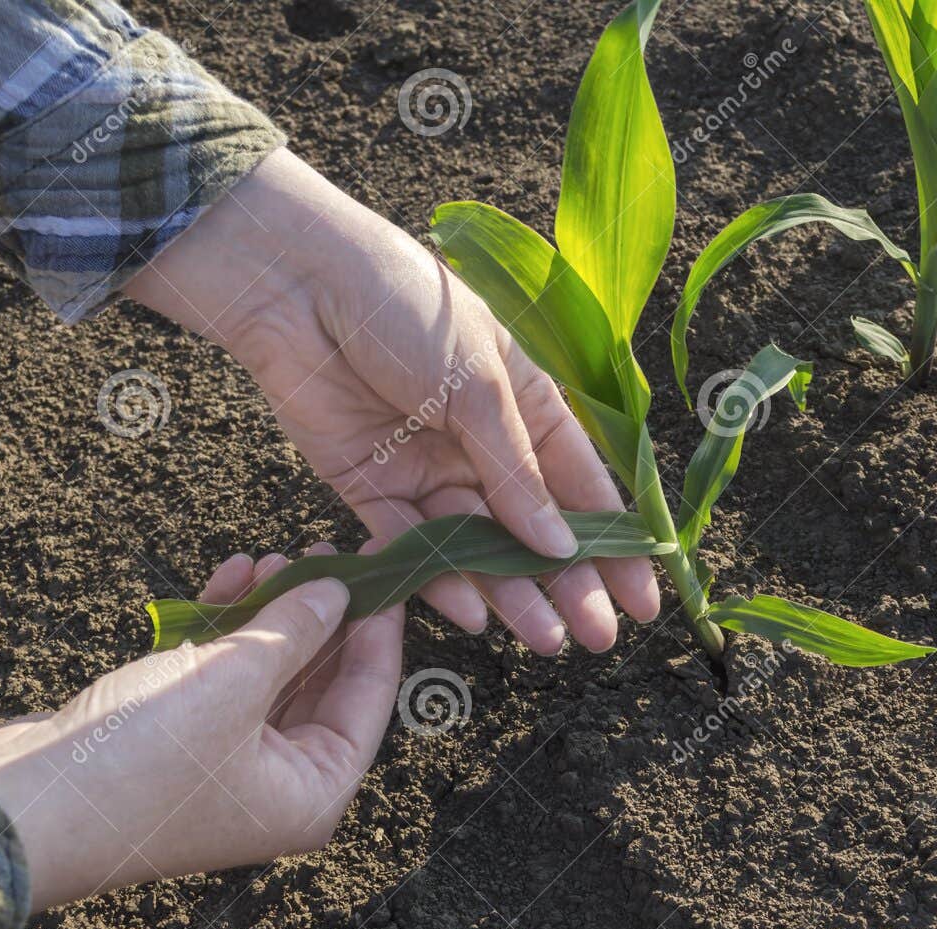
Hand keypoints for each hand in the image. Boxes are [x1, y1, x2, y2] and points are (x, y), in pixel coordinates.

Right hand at [0, 548, 403, 913]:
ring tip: (274, 555)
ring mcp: (223, 766)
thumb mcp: (233, 682)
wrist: (16, 810)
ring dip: (270, 614)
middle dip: (321, 615)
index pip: (369, 701)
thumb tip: (336, 593)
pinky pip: (217, 678)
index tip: (385, 573)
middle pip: (320, 686)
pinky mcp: (173, 742)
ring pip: (266, 675)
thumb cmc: (138, 761)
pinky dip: (223, 630)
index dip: (379, 631)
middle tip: (326, 551)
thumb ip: (295, 631)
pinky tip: (230, 575)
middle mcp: (276, 788)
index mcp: (311, 795)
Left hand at [124, 148, 657, 654]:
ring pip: (475, 546)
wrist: (294, 281)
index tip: (642, 597)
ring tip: (545, 640)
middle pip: (531, 527)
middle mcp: (479, 441)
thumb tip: (559, 546)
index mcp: (524, 401)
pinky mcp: (366, 485)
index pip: (581, 484)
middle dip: (568, 583)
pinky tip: (472, 613)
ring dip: (510, 592)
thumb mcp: (478, 382)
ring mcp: (424, 466)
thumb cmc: (403, 305)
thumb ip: (516, 470)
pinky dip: (437, 580)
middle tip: (597, 637)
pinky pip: (408, 544)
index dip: (614, 541)